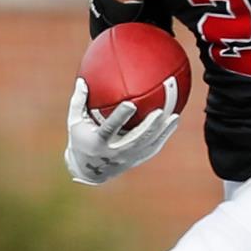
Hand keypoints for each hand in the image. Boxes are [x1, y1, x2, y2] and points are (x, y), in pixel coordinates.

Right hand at [63, 76, 180, 184]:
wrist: (89, 170)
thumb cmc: (81, 139)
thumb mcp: (75, 122)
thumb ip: (79, 102)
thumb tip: (81, 80)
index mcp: (99, 141)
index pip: (111, 128)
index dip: (121, 117)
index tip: (131, 104)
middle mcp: (115, 151)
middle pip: (136, 139)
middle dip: (149, 126)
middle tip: (160, 111)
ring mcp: (127, 158)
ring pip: (148, 145)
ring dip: (162, 131)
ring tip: (175, 116)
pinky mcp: (136, 160)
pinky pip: (153, 148)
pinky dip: (164, 136)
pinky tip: (173, 123)